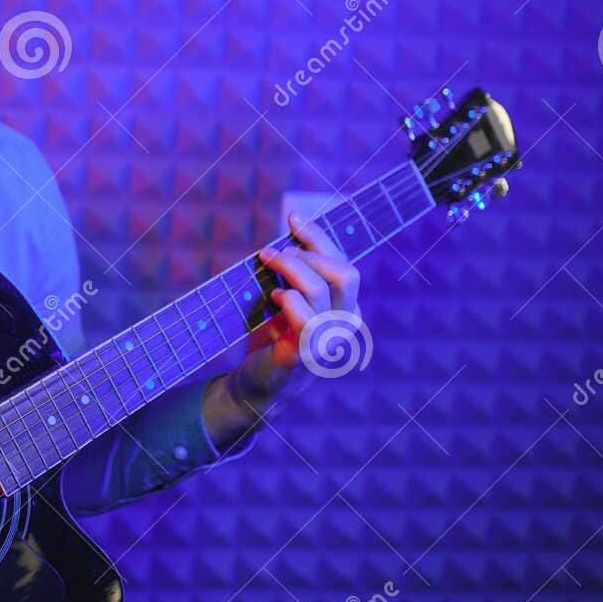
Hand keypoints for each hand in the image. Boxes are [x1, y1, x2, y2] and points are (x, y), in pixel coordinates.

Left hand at [233, 211, 361, 402]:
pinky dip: (285, 297)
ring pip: (320, 288)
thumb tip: (287, 237)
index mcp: (347, 308)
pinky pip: (303, 315)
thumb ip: (295, 276)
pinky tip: (272, 298)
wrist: (256, 385)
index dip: (320, 237)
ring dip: (288, 267)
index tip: (292, 217)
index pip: (343, 264)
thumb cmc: (271, 339)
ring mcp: (329, 340)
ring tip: (266, 263)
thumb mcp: (288, 301)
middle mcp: (346, 323)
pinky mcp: (306, 353)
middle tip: (272, 251)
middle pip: (345, 272)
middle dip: (308, 252)